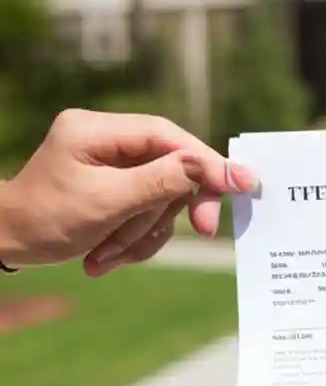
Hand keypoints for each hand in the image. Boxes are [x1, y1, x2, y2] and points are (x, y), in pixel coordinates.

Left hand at [0, 109, 257, 275]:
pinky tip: (104, 255)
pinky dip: (134, 239)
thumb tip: (212, 166)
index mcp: (97, 129)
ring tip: (107, 256)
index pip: (169, 137)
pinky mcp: (118, 189)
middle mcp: (108, 140)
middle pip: (172, 169)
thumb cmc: (46, 220)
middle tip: (201, 232)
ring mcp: (114, 166)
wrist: (6, 244)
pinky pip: (148, 213)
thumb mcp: (107, 202)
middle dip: (169, 210)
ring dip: (143, 233)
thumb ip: (162, 181)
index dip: (208, 160)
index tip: (243, 183)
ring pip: (162, 198)